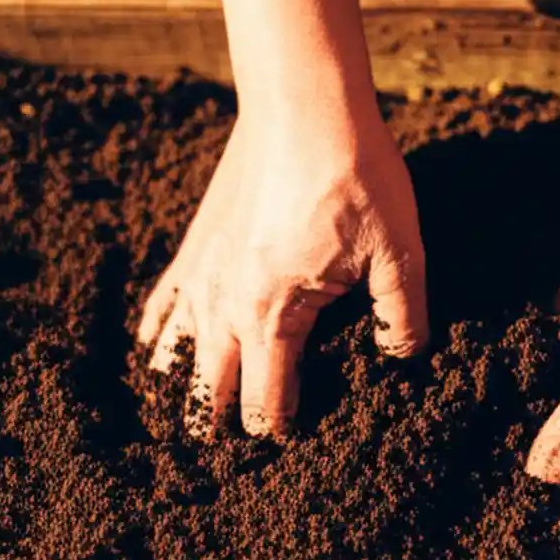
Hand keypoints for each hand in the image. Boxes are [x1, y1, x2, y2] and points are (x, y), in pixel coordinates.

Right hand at [136, 111, 426, 435]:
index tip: (293, 446)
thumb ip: (402, 317)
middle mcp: (224, 302)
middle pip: (208, 389)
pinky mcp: (195, 244)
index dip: (279, 429)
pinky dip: (158, 336)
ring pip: (173, 354)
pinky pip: (162, 304)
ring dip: (182, 389)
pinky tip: (157, 352)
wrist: (305, 103)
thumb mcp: (398, 252)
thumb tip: (403, 363)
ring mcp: (201, 273)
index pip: (265, 400)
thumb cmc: (356, 176)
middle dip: (220, 425)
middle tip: (233, 455)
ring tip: (191, 421)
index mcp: (273, 313)